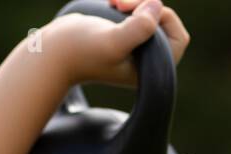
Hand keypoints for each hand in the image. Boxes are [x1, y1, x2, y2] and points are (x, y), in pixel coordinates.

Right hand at [45, 0, 189, 88]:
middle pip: (164, 20)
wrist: (52, 51)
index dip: (163, 19)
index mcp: (149, 70)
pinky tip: (111, 2)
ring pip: (150, 11)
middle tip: (119, 5)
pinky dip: (128, 0)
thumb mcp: (112, 42)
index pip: (178, 37)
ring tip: (113, 2)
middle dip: (145, 5)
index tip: (137, 16)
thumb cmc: (79, 51)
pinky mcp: (122, 33)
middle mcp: (145, 59)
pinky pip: (138, 9)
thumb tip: (156, 7)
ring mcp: (133, 46)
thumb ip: (139, 29)